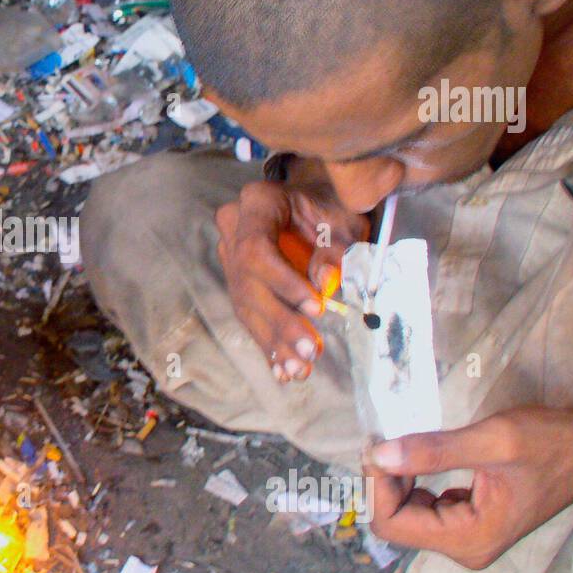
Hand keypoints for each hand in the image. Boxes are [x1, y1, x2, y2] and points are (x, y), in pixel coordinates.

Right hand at [215, 176, 368, 381]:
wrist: (313, 202)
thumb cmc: (330, 207)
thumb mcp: (343, 221)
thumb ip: (335, 250)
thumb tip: (325, 283)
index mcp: (257, 203)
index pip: (258, 249)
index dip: (283, 283)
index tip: (316, 309)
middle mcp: (234, 229)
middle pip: (248, 284)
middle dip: (280, 322)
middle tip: (308, 350)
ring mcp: (230, 256)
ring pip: (245, 305)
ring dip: (273, 341)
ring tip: (299, 369)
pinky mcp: (236, 280)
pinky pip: (248, 315)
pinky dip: (268, 343)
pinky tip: (282, 370)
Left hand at [363, 407, 572, 569]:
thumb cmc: (552, 443)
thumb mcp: (493, 440)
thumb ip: (434, 451)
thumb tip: (379, 456)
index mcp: (469, 539)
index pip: (391, 524)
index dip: (377, 485)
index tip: (377, 445)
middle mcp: (464, 548)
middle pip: (395, 522)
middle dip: (382, 482)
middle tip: (382, 439)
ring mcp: (467, 537)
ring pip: (405, 514)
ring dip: (394, 480)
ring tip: (397, 444)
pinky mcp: (469, 520)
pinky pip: (423, 507)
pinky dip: (411, 482)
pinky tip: (416, 457)